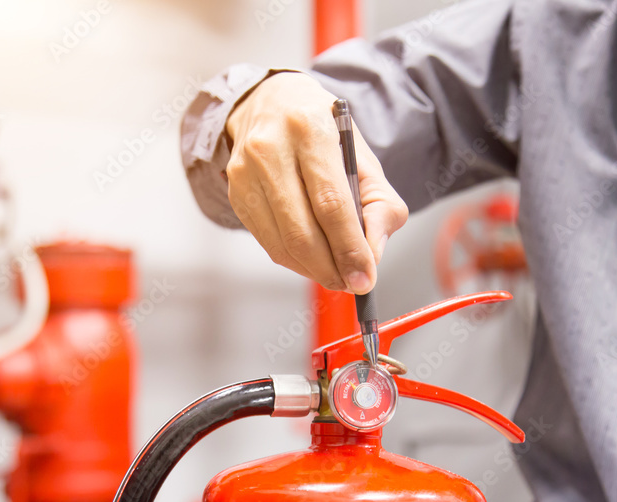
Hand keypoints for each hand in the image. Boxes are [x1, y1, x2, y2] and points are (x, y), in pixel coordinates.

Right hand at [224, 72, 408, 293]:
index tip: (364, 277)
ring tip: (336, 274)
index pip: (331, 204)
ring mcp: (246, 172)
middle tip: (351, 282)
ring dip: (312, 270)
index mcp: (310, 129)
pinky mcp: (235, 192)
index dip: (349, 248)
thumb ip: (381, 204)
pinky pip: (267, 242)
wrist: (271, 102)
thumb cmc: (323, 132)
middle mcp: (271, 149)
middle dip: (331, 268)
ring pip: (281, 243)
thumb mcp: (363, 156)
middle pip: (301, 231)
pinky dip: (294, 260)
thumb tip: (371, 253)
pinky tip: (312, 258)